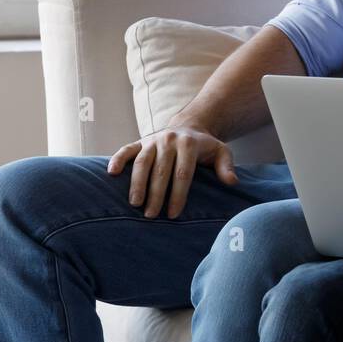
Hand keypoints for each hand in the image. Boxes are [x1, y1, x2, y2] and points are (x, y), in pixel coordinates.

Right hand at [106, 124, 238, 219]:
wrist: (189, 126)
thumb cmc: (204, 147)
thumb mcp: (221, 152)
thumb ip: (226, 166)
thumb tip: (232, 182)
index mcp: (189, 144)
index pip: (183, 173)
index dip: (178, 195)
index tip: (174, 214)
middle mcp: (169, 140)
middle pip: (161, 171)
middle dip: (156, 194)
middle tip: (152, 215)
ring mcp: (152, 140)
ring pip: (142, 162)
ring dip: (137, 183)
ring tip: (134, 203)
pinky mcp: (139, 141)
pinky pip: (126, 150)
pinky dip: (117, 159)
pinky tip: (111, 173)